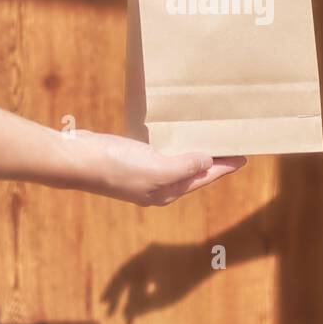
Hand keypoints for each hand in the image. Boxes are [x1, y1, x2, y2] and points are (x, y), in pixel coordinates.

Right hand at [60, 129, 245, 205]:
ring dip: (192, 150)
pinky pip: (160, 151)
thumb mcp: (157, 168)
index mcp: (167, 191)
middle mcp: (158, 185)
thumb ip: (185, 166)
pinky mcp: (131, 158)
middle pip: (193, 172)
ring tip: (208, 137)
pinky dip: (172, 142)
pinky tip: (175, 132)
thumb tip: (207, 161)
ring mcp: (144, 173)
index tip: (244, 155)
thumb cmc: (117, 166)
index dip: (225, 167)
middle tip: (231, 145)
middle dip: (212, 161)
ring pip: (177, 161)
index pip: (204, 178)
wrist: (77, 160)